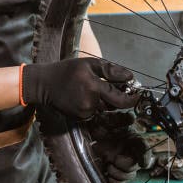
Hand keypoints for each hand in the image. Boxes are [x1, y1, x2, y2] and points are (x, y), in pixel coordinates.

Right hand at [22, 58, 137, 118]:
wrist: (44, 85)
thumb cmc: (67, 71)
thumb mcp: (88, 64)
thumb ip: (110, 70)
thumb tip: (130, 77)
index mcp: (93, 87)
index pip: (120, 98)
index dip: (132, 98)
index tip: (138, 95)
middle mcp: (90, 103)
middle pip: (113, 105)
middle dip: (119, 97)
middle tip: (120, 87)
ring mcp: (84, 112)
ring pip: (104, 108)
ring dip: (106, 100)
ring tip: (95, 87)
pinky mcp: (79, 118)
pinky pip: (94, 112)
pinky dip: (95, 104)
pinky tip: (85, 95)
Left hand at [90, 111, 151, 182]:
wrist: (90, 131)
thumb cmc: (103, 123)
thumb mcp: (109, 117)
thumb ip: (121, 117)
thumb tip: (132, 118)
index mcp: (134, 139)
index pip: (144, 148)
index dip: (145, 156)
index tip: (143, 163)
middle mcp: (131, 152)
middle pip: (136, 165)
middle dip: (126, 166)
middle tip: (114, 160)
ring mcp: (123, 162)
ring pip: (129, 175)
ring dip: (119, 175)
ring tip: (108, 167)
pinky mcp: (115, 169)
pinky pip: (119, 181)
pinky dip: (114, 181)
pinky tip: (107, 175)